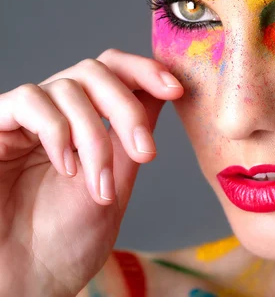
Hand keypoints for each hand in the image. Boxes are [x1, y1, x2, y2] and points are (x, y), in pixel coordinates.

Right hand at [0, 49, 183, 295]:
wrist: (30, 278)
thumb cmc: (70, 239)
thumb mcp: (119, 179)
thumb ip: (134, 134)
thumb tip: (164, 90)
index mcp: (87, 121)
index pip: (115, 71)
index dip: (145, 70)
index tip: (176, 90)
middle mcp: (56, 113)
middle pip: (96, 70)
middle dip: (127, 108)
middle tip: (145, 154)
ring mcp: (25, 120)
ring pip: (68, 86)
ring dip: (94, 137)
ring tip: (100, 185)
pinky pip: (28, 101)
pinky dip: (56, 131)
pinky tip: (66, 168)